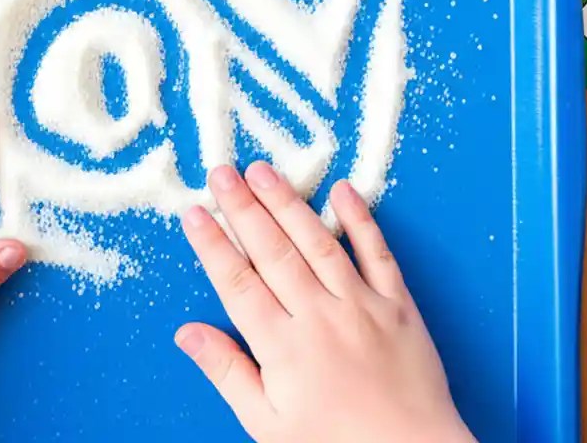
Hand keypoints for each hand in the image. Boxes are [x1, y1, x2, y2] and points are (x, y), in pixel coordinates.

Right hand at [176, 163, 474, 442]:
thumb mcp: (267, 423)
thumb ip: (228, 372)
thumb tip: (187, 333)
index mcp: (282, 346)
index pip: (237, 282)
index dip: (212, 245)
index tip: (193, 213)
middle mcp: (319, 316)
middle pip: (272, 251)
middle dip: (242, 208)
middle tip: (221, 173)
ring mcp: (362, 306)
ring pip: (317, 243)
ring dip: (287, 202)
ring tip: (263, 170)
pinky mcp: (399, 306)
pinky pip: (378, 254)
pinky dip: (361, 220)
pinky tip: (342, 190)